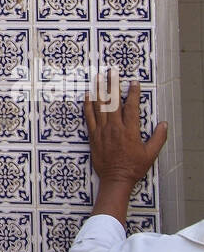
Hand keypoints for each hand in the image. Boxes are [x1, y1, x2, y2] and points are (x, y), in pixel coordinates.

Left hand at [83, 70, 167, 221]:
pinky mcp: (93, 136)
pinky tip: (87, 95)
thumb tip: (164, 124)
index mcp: (130, 131)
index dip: (133, 93)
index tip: (133, 82)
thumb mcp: (150, 154)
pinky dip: (87, 105)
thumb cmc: (134, 167)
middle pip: (113, 102)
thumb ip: (158, 138)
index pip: (131, 107)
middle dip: (113, 85)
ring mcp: (103, 131)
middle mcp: (115, 128)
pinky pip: (89, 117)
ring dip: (99, 91)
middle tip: (112, 72)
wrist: (115, 179)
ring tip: (98, 77)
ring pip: (100, 107)